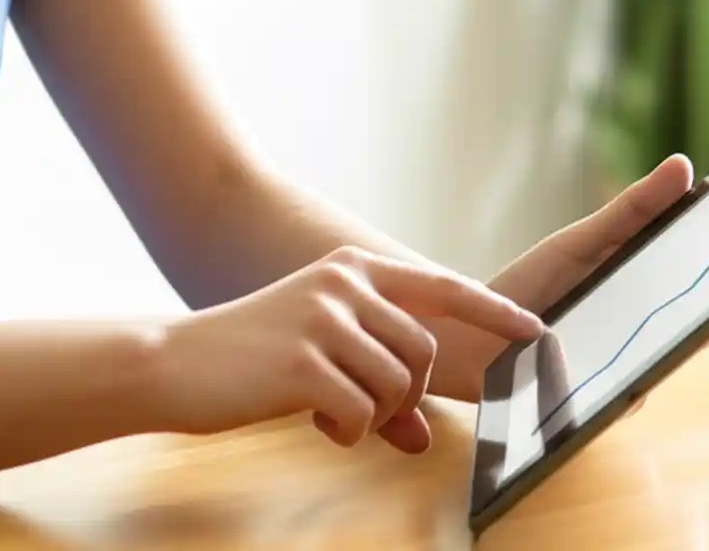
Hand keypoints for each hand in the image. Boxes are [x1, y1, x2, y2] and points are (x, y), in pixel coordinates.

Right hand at [155, 246, 542, 452]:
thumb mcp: (320, 354)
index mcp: (353, 269)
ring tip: (332, 412)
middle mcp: (344, 284)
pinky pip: (362, 413)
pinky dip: (346, 430)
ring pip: (399, 385)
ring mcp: (323, 318)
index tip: (536, 331)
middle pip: (425, 352)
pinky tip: (315, 422)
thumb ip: (377, 384)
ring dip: (374, 414)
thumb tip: (423, 438)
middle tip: (371, 410)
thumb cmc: (253, 359)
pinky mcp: (304, 361)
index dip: (493, 312)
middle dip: (410, 394)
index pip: (443, 287)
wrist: (173, 362)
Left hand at [426, 155, 694, 400]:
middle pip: (697, 325)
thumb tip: (685, 165)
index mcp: (648, 293)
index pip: (707, 284)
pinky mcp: (598, 403)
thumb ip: (635, 211)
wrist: (470, 341)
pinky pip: (628, 396)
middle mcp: (647, 337)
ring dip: (678, 345)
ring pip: (666, 361)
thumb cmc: (529, 289)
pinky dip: (630, 381)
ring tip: (699, 321)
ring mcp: (626, 373)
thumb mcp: (582, 242)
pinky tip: (633, 368)